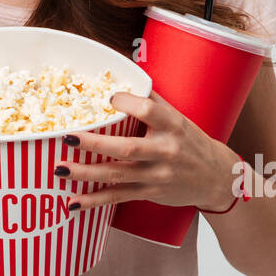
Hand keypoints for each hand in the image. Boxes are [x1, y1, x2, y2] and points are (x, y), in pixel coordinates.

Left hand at [57, 90, 242, 212]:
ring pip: (117, 175)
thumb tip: (123, 73)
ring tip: (60, 168)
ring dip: (86, 173)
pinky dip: (94, 201)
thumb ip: (151, 100)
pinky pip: (118, 197)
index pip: (148, 110)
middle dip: (94, 144)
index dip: (126, 102)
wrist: (215, 178)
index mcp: (172, 125)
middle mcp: (165, 151)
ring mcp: (157, 175)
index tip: (107, 97)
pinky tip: (73, 202)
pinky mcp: (150, 193)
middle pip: (127, 148)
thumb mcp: (178, 117)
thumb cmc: (191, 141)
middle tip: (67, 137)